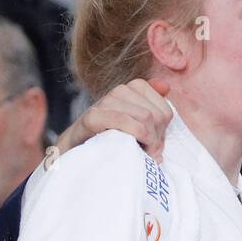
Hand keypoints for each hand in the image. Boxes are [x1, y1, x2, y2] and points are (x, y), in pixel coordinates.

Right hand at [54, 79, 171, 161]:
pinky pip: (122, 120)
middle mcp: (120, 91)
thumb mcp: (137, 125)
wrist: (76, 150)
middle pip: (157, 116)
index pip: (165, 111)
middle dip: (155, 140)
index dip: (163, 133)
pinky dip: (133, 135)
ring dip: (146, 141)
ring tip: (139, 152)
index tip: (153, 146)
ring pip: (144, 117)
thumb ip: (154, 108)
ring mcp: (106, 102)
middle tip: (147, 154)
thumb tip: (165, 86)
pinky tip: (132, 146)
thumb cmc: (111, 139)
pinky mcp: (93, 116)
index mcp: (134, 90)